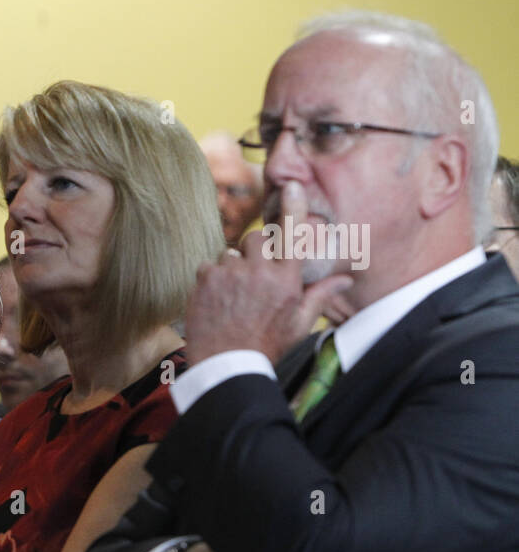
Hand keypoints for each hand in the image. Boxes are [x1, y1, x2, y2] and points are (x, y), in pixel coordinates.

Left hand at [185, 181, 353, 365]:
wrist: (227, 366)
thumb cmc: (267, 345)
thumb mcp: (300, 323)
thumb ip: (320, 294)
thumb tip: (346, 279)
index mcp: (286, 278)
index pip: (292, 232)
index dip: (292, 206)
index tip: (292, 185)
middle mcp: (259, 270)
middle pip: (256, 238)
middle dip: (256, 250)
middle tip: (255, 275)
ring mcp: (230, 273)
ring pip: (230, 253)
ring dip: (232, 267)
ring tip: (234, 296)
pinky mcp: (205, 279)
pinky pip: (208, 265)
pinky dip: (211, 278)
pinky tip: (217, 300)